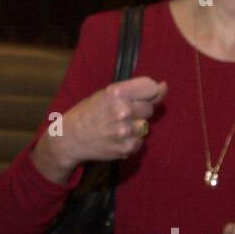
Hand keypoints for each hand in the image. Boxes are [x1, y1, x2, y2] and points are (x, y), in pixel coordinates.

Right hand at [33, 76, 167, 182]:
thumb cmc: (88, 113)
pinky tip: (115, 138)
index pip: (150, 87)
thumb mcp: (108, 94)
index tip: (139, 96)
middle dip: (137, 111)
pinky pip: (140, 141)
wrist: (69, 138)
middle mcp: (122, 110)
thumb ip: (137, 91)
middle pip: (148, 108)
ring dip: (134, 127)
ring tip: (116, 128)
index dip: (147, 92)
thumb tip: (164, 86)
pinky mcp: (127, 147)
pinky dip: (130, 141)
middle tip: (118, 115)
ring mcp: (125, 130)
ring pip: (145, 126)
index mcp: (116, 92)